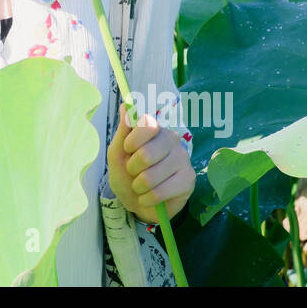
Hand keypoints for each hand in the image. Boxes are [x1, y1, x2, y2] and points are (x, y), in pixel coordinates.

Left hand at [106, 103, 193, 224]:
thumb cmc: (127, 174)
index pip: (147, 125)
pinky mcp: (188, 179)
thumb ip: (122, 132)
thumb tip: (125, 105)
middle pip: (146, 154)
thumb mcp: (117, 154)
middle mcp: (172, 139)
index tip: (128, 149)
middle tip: (134, 172)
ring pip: (151, 177)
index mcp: (154, 129)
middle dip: (132, 169)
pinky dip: (148, 198)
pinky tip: (149, 197)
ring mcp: (183, 159)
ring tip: (141, 186)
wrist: (138, 203)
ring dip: (138, 187)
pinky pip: (160, 192)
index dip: (132, 142)